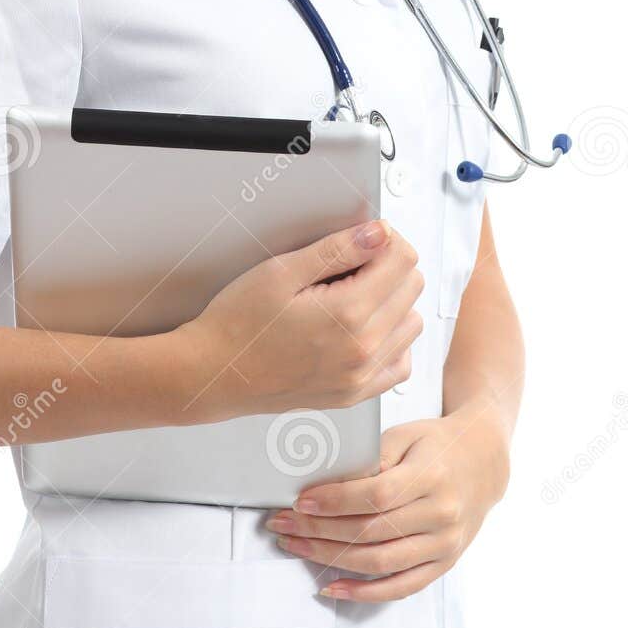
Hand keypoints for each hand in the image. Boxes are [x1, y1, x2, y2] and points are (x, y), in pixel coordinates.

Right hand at [176, 219, 423, 421]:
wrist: (215, 373)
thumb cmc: (238, 323)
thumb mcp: (280, 272)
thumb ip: (337, 250)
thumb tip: (379, 233)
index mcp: (348, 314)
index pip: (403, 261)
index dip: (385, 239)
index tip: (361, 238)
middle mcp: (363, 349)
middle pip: (412, 287)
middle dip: (389, 266)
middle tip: (350, 264)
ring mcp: (361, 376)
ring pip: (412, 323)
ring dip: (393, 301)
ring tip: (351, 295)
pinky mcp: (354, 393)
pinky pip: (401, 363)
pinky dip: (392, 340)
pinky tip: (363, 328)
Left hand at [263, 406, 510, 600]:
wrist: (483, 464)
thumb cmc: (438, 445)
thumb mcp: (405, 436)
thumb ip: (370, 458)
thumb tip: (326, 483)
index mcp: (431, 477)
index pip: (375, 496)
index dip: (334, 502)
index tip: (301, 501)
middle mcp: (441, 515)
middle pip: (371, 531)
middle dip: (319, 530)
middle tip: (283, 524)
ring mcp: (444, 544)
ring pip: (379, 562)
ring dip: (331, 559)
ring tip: (297, 547)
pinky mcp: (443, 564)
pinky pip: (401, 587)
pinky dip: (364, 593)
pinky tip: (333, 587)